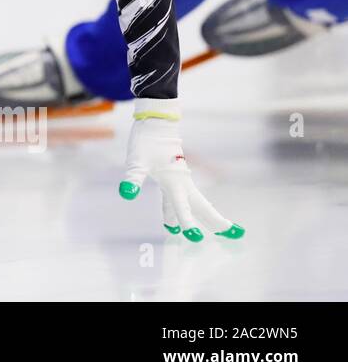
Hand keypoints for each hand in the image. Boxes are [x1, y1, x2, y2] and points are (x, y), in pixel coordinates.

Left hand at [120, 98, 243, 240]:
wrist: (156, 122)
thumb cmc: (147, 141)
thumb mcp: (137, 162)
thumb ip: (133, 179)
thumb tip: (126, 194)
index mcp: (175, 181)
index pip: (182, 208)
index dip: (187, 224)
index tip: (195, 239)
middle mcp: (181, 182)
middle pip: (202, 207)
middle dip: (217, 221)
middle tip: (235, 234)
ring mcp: (179, 179)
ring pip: (195, 203)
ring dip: (204, 217)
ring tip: (211, 232)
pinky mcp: (173, 176)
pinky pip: (181, 198)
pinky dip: (182, 210)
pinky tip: (172, 219)